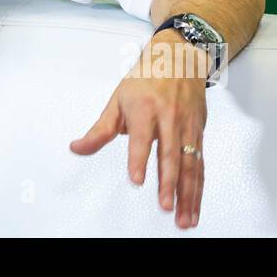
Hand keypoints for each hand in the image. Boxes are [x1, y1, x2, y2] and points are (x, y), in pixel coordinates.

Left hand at [69, 30, 208, 228]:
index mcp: (145, 108)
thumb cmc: (145, 79)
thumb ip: (99, 130)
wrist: (180, 58)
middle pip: (170, 154)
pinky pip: (200, 165)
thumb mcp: (117, 100)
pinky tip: (194, 206)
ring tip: (183, 218)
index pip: (141, 137)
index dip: (139, 159)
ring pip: (190, 165)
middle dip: (168, 183)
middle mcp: (170, 118)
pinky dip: (198, 187)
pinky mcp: (199, 134)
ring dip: (188, 194)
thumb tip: (77, 148)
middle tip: (164, 206)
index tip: (136, 180)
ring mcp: (187, 127)